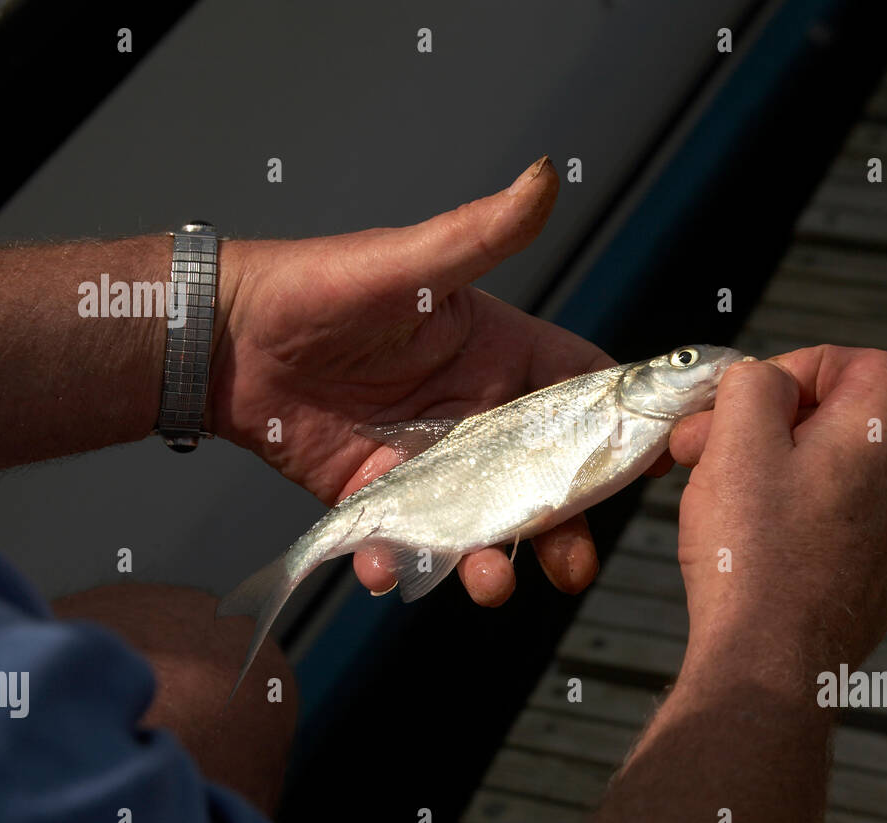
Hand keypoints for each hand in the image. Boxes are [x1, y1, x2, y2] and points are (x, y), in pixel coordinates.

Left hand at [207, 157, 609, 605]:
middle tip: (574, 565)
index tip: (658, 466)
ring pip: (483, 525)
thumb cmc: (325, 284)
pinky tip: (388, 570)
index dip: (625, 431)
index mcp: (504, 359)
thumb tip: (547, 174)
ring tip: (489, 583)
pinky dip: (401, 564)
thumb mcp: (410, 262)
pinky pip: (405, 542)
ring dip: (493, 562)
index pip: (584, 397)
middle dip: (566, 527)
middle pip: (546, 483)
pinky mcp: (380, 498)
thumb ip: (479, 234)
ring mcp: (432, 465)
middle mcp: (479, 418)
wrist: (228, 337)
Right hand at [669, 346, 886, 675]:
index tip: (752, 396)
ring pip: (831, 473)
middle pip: (841, 419)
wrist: (770, 665)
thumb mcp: (738, 441)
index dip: (807, 364)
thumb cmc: (753, 554)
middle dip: (766, 421)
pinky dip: (788, 515)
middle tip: (701, 445)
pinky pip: (831, 523)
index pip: (870, 364)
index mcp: (880, 438)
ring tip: (712, 493)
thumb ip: (754, 385)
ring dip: (772, 468)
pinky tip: (742, 543)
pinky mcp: (872, 580)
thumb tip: (767, 382)